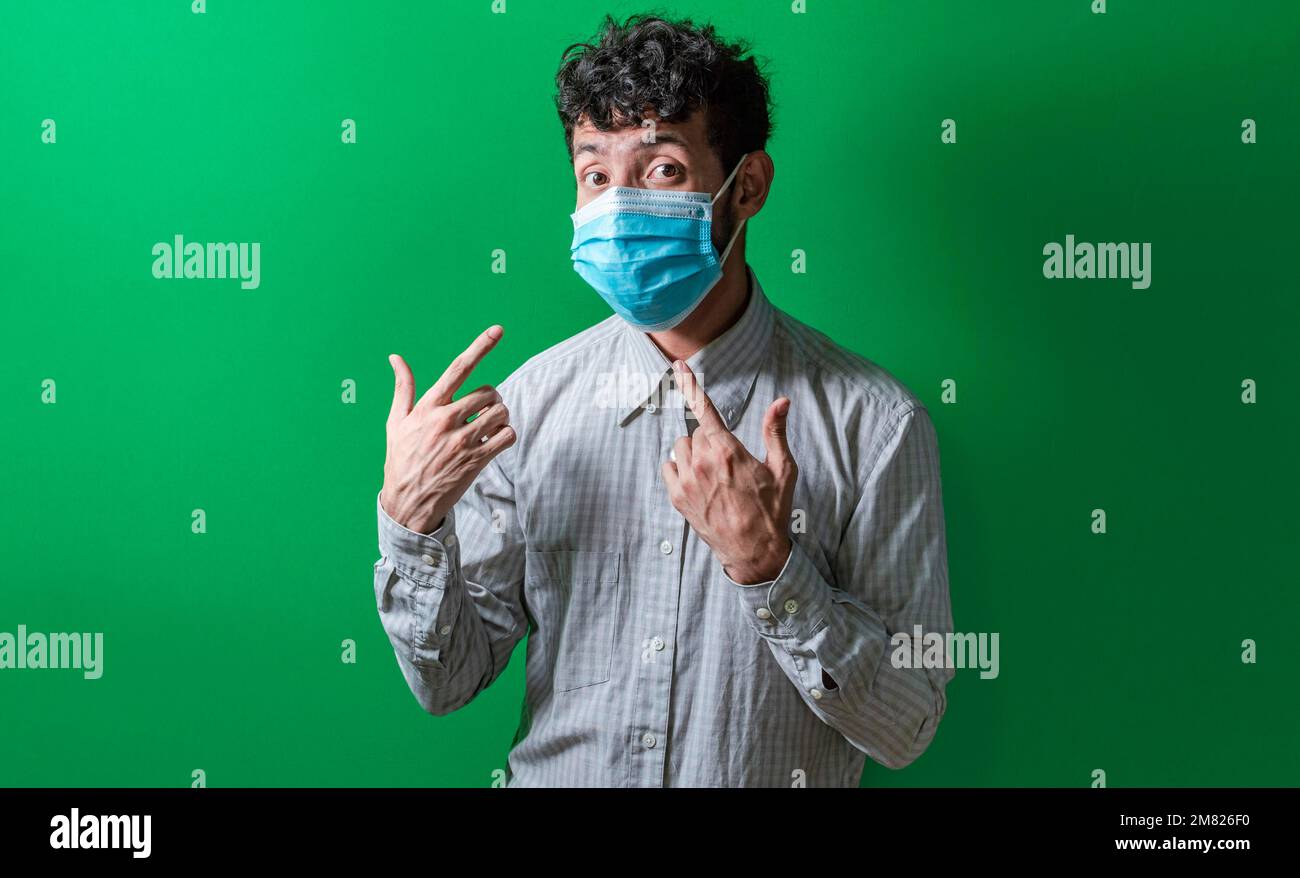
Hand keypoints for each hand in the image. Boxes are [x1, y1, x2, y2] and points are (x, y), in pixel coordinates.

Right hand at [381, 326, 516, 533]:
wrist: (407, 501)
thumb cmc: (402, 458)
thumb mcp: (396, 421)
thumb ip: (404, 388)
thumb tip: (395, 357)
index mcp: (429, 406)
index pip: (458, 368)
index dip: (480, 346)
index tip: (498, 330)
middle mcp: (447, 419)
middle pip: (488, 391)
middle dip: (491, 398)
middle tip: (481, 412)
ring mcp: (463, 440)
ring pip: (501, 412)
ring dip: (500, 417)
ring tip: (487, 428)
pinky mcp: (477, 460)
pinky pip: (507, 436)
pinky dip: (506, 436)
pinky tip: (492, 443)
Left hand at [661, 359, 796, 583]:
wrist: (754, 552)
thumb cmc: (772, 510)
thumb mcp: (783, 470)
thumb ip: (776, 432)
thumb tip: (782, 401)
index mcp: (728, 451)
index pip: (705, 409)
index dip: (691, 384)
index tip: (678, 366)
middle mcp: (703, 462)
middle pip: (697, 432)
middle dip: (711, 440)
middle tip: (729, 462)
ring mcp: (686, 481)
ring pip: (681, 447)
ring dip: (694, 453)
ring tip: (714, 475)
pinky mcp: (676, 497)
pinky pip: (669, 466)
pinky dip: (680, 469)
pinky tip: (698, 483)